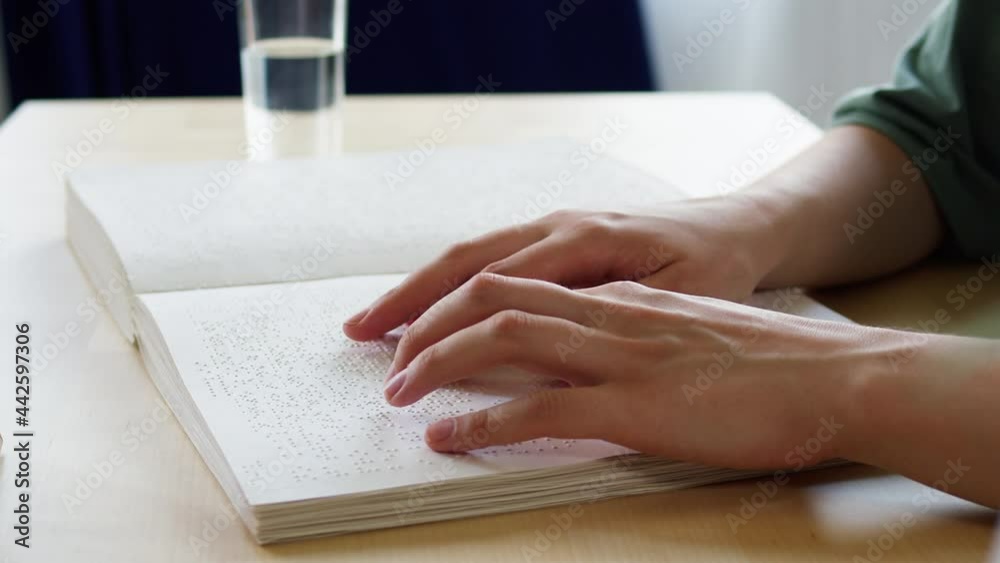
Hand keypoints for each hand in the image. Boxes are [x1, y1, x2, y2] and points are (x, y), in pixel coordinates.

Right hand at [343, 198, 784, 341]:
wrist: (739, 227)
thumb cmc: (713, 266)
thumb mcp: (677, 296)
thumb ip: (609, 312)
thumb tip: (546, 342)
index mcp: (584, 240)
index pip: (491, 287)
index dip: (441, 329)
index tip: (407, 368)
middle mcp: (559, 225)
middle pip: (463, 263)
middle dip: (407, 303)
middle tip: (361, 341)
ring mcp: (555, 226)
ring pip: (470, 255)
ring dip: (418, 288)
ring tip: (374, 321)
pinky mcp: (558, 236)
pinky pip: (491, 256)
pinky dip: (449, 281)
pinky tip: (429, 304)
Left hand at [376, 273, 890, 469]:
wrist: (833, 376)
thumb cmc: (764, 363)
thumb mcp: (683, 331)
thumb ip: (627, 335)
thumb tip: (578, 356)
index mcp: (617, 294)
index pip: (514, 279)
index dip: (452, 296)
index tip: (413, 319)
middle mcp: (607, 311)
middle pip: (492, 294)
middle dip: (424, 317)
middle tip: (381, 347)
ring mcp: (618, 355)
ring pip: (503, 339)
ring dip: (438, 362)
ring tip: (399, 390)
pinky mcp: (634, 405)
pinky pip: (538, 408)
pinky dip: (481, 422)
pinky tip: (447, 436)